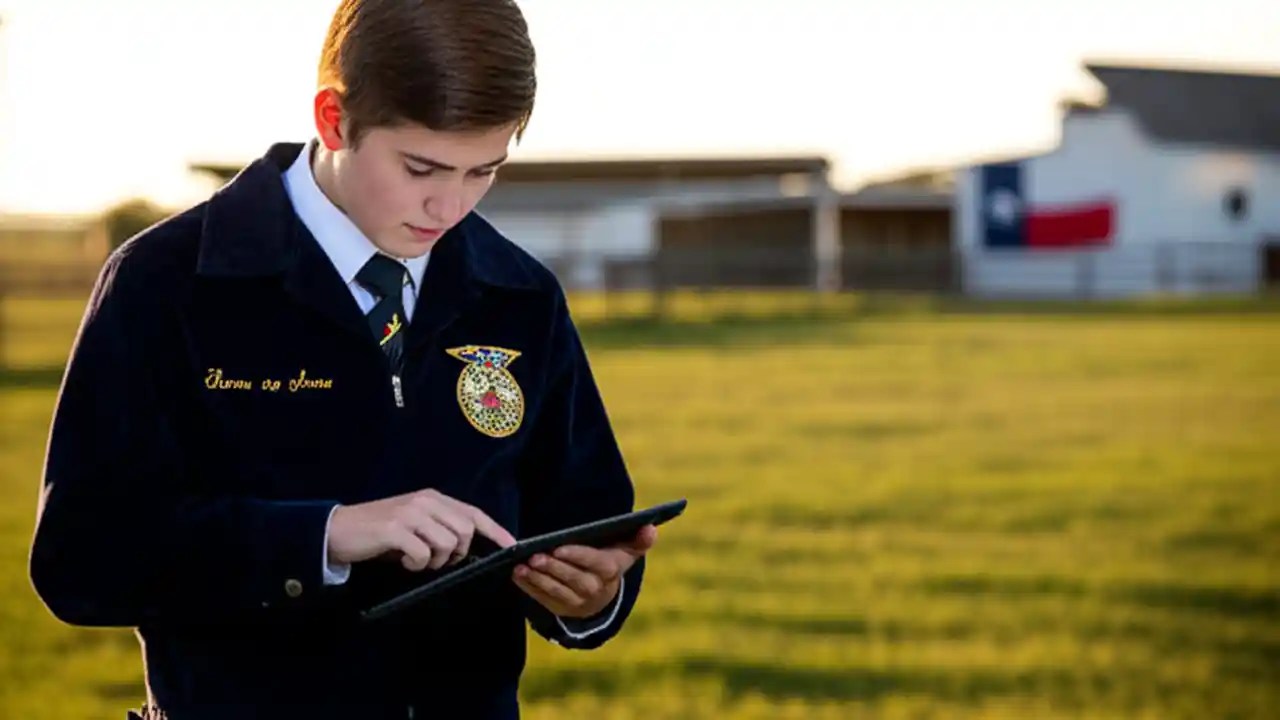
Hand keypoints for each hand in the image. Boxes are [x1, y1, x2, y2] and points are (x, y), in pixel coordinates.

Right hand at [327, 489, 515, 571]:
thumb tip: (466, 546)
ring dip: (435, 561)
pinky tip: (401, 561)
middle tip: (435, 560)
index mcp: (432, 498)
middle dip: (458, 552)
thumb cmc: (379, 532)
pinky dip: (416, 565)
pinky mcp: (395, 529)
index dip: (495, 530)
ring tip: (413, 559)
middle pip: (466, 530)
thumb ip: (439, 528)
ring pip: (448, 544)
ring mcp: (410, 514)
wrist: (338, 530)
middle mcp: (425, 501)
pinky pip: (423, 555)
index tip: (512, 545)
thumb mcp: (413, 524)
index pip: (473, 512)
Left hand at [513, 524, 656, 618]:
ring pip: (557, 592)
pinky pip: (544, 599)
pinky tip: (518, 575)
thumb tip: (651, 528)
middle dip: (554, 568)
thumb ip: (639, 539)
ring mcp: (578, 603)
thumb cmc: (611, 560)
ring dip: (538, 580)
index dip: (577, 556)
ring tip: (522, 566)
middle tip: (535, 555)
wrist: (603, 594)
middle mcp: (596, 590)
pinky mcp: (562, 609)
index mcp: (610, 571)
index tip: (558, 546)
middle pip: (574, 580)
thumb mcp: (626, 550)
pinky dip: (529, 588)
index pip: (595, 564)